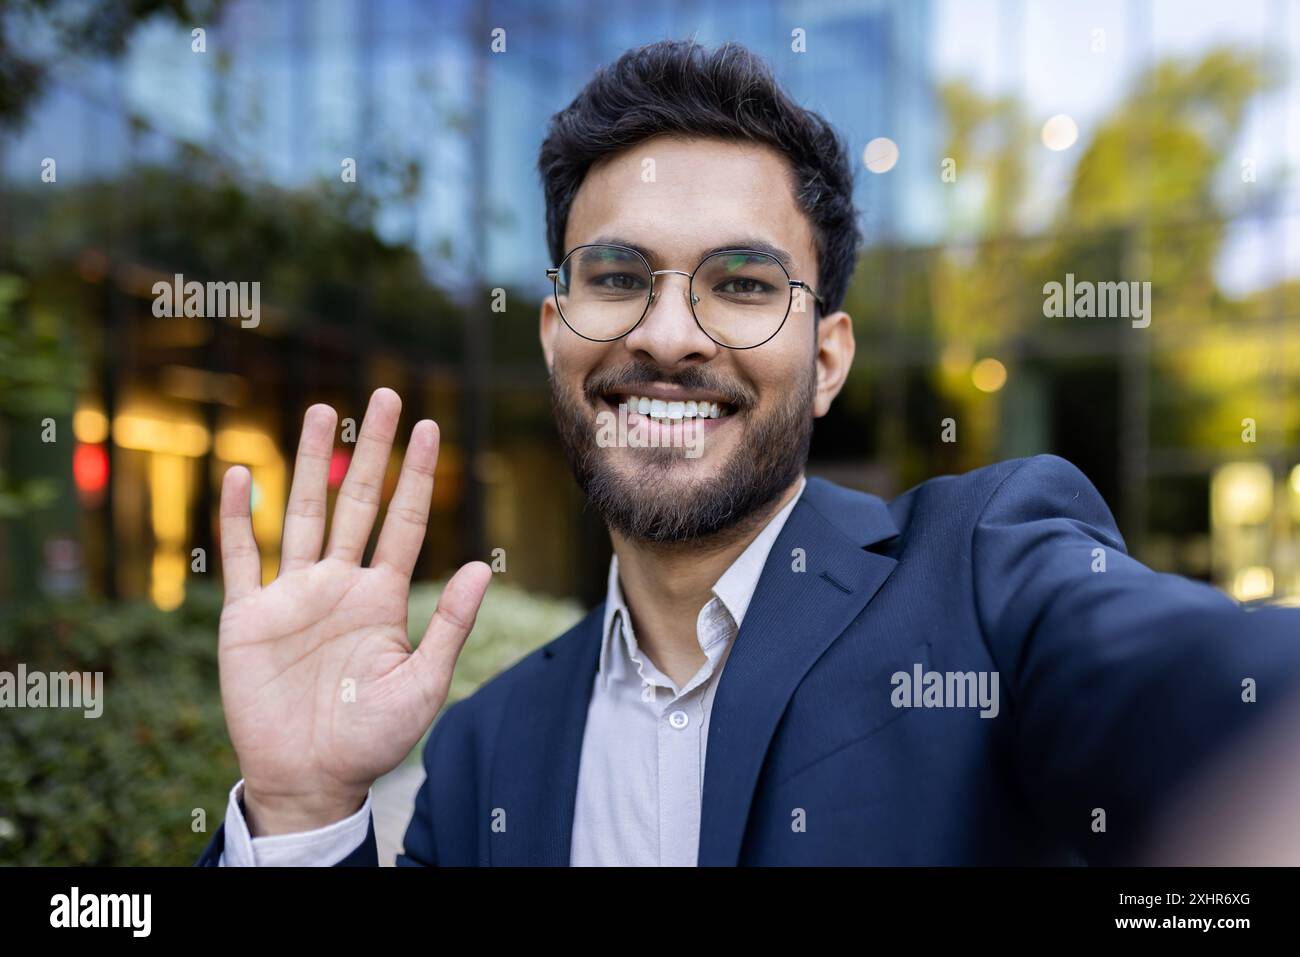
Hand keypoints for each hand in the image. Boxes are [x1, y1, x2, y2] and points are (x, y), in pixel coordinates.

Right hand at [216, 388, 490, 835]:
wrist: (310, 778)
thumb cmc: (372, 738)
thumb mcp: (422, 683)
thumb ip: (448, 624)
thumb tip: (485, 568)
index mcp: (382, 596)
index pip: (404, 521)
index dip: (418, 476)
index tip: (432, 428)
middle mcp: (339, 583)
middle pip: (357, 501)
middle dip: (373, 450)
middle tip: (386, 396)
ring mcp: (293, 595)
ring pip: (302, 513)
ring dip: (309, 463)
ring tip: (321, 411)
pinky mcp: (248, 616)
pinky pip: (241, 557)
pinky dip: (238, 517)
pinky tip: (241, 473)